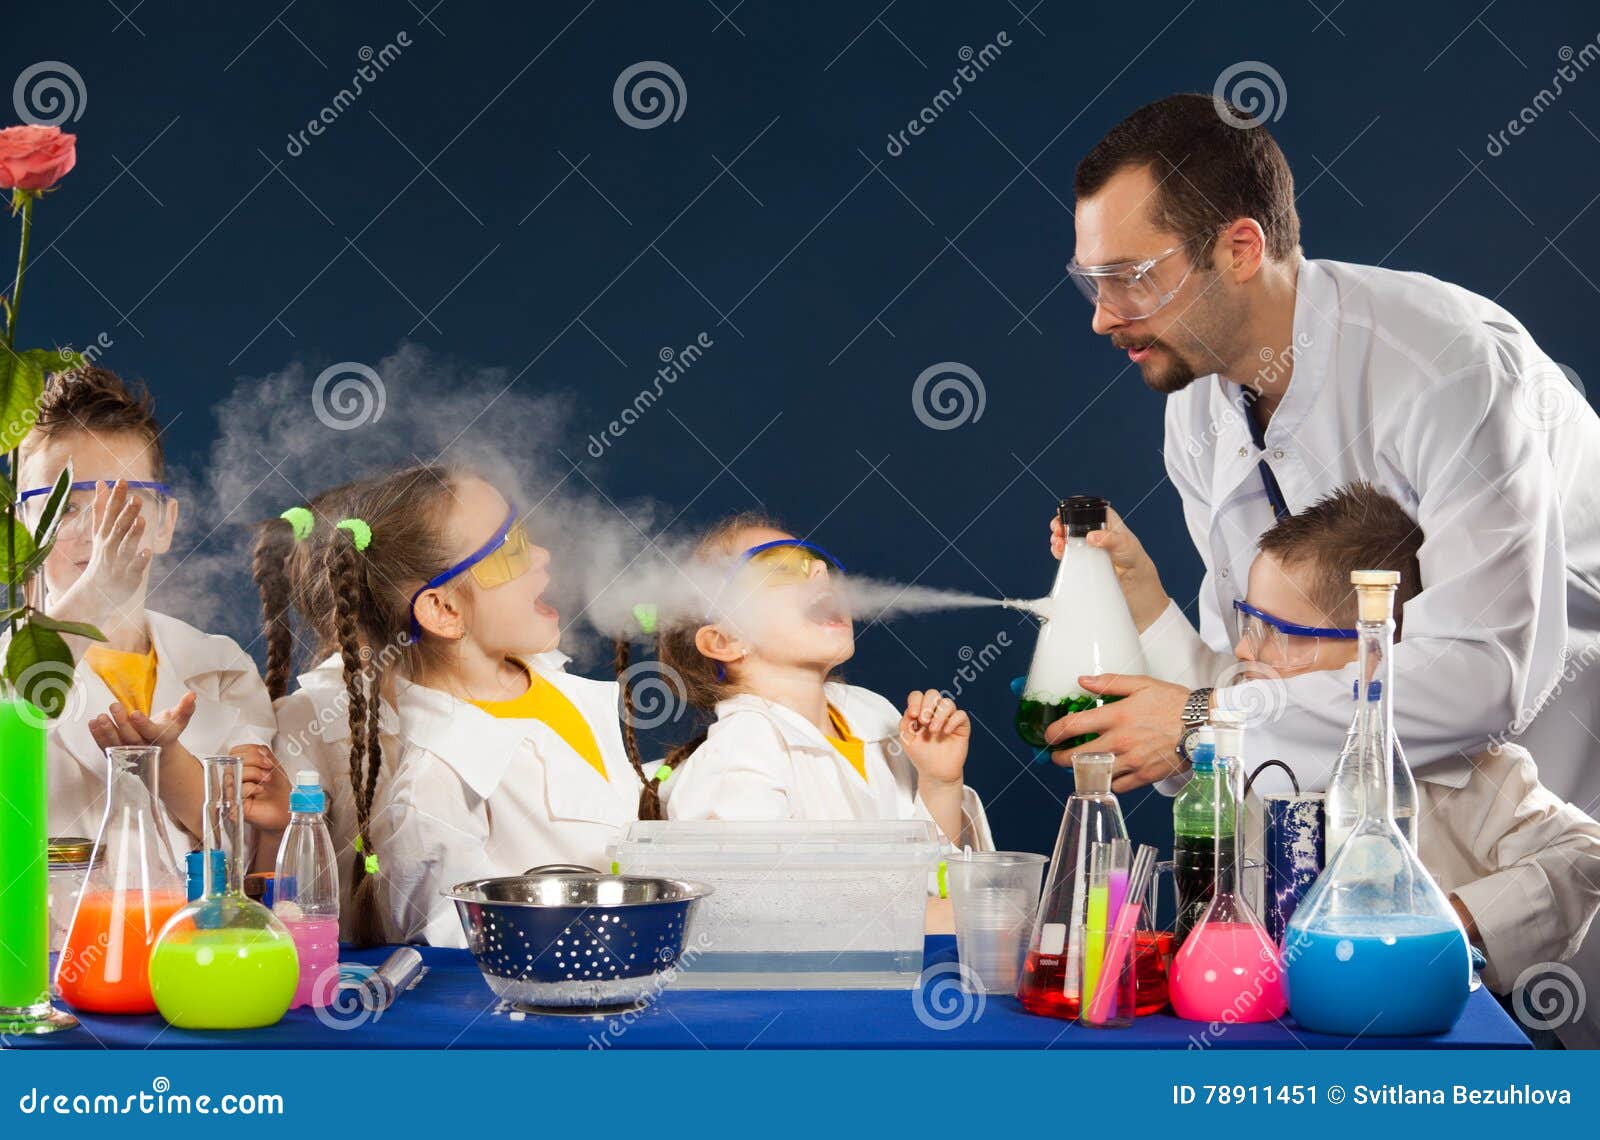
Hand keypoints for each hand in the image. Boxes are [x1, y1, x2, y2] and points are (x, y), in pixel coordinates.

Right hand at [57, 481, 151, 619]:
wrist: (94, 592)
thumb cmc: (101, 556)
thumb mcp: (99, 532)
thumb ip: (102, 508)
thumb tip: (101, 483)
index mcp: (104, 534)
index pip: (109, 513)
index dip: (116, 497)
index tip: (122, 481)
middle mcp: (110, 546)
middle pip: (118, 528)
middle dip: (126, 514)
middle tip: (136, 498)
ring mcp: (118, 561)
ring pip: (126, 546)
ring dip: (133, 534)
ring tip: (141, 520)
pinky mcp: (128, 576)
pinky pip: (135, 567)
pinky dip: (140, 560)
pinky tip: (147, 551)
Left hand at [89, 694, 202, 839]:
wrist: (158, 755)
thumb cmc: (167, 733)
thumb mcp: (178, 721)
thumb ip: (185, 708)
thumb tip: (192, 694)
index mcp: (160, 740)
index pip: (150, 733)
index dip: (142, 724)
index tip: (135, 713)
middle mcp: (144, 749)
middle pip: (131, 738)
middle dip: (121, 723)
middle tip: (114, 706)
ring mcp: (129, 754)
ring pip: (116, 744)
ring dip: (107, 731)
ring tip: (100, 717)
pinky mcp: (117, 755)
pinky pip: (106, 747)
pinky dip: (98, 736)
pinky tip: (93, 724)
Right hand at [232, 743, 289, 833]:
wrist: (286, 810)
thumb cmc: (278, 791)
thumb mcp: (272, 766)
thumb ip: (262, 754)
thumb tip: (258, 749)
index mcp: (240, 768)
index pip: (234, 752)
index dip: (250, 751)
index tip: (267, 758)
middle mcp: (233, 780)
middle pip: (231, 761)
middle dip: (254, 760)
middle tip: (268, 767)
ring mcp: (231, 793)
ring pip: (231, 775)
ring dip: (253, 772)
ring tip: (266, 779)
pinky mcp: (232, 807)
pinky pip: (234, 792)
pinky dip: (249, 788)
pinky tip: (260, 790)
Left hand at [898, 688, 969, 786]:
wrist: (935, 772)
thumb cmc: (921, 754)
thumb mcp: (906, 738)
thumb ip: (905, 722)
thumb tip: (911, 710)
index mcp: (920, 712)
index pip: (918, 696)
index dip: (915, 702)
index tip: (913, 716)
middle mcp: (935, 712)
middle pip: (933, 694)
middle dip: (927, 705)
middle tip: (923, 722)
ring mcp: (948, 718)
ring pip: (948, 702)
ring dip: (939, 715)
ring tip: (933, 731)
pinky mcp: (961, 726)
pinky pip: (961, 714)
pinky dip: (953, 721)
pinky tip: (946, 732)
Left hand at [1044, 673, 1189, 791]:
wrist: (1204, 724)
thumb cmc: (1174, 703)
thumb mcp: (1142, 684)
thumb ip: (1109, 682)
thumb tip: (1081, 680)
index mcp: (1117, 716)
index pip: (1074, 726)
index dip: (1055, 732)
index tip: (1049, 735)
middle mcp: (1121, 741)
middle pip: (1078, 755)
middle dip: (1061, 757)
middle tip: (1057, 755)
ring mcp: (1132, 761)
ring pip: (1096, 773)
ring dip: (1081, 771)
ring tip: (1077, 766)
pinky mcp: (1145, 776)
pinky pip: (1117, 786)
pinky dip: (1107, 782)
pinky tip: (1104, 775)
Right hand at [1048, 505, 1168, 630]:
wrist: (1140, 600)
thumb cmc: (1140, 570)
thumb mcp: (1129, 550)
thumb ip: (1113, 540)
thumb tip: (1092, 536)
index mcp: (1113, 529)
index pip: (1094, 512)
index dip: (1079, 509)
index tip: (1066, 512)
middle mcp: (1101, 540)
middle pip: (1078, 525)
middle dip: (1065, 524)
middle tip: (1057, 528)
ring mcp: (1092, 554)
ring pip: (1071, 541)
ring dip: (1060, 538)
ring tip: (1056, 541)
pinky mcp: (1086, 568)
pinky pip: (1070, 557)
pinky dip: (1061, 553)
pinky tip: (1058, 551)